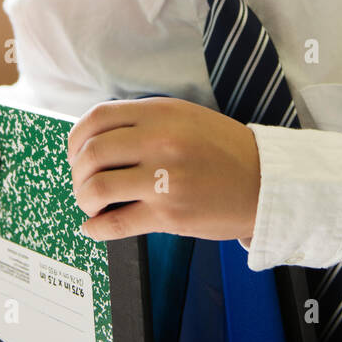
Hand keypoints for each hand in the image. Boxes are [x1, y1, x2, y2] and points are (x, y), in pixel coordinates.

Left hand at [66, 97, 260, 241]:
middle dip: (77, 172)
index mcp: (160, 113)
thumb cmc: (224, 150)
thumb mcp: (184, 117)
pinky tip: (94, 227)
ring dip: (84, 199)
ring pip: (97, 188)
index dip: (76, 139)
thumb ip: (143, 122)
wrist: (265, 181)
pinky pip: (116, 223)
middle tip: (84, 182)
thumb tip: (96, 140)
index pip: (96, 119)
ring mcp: (164, 180)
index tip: (76, 154)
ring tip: (92, 204)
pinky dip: (96, 228)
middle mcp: (159, 142)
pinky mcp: (170, 215)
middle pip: (91, 154)